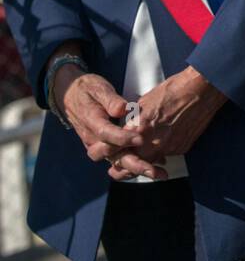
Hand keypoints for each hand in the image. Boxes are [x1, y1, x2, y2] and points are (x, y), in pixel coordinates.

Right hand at [54, 65, 163, 179]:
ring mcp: (98, 146)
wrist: (71, 96)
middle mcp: (93, 139)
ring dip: (137, 168)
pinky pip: (120, 160)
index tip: (140, 139)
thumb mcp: (98, 88)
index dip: (123, 138)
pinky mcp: (105, 149)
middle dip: (133, 164)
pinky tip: (156, 164)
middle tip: (152, 170)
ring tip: (158, 172)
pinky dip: (136, 165)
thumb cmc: (87, 90)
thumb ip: (111, 100)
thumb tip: (123, 109)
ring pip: (117, 162)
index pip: (106, 133)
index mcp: (91, 122)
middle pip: (112, 156)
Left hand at [110, 67, 227, 178]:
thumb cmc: (173, 91)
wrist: (200, 91)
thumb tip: (128, 127)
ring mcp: (169, 148)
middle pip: (133, 164)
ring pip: (150, 162)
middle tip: (118, 168)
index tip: (109, 153)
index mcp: (140, 129)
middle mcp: (153, 143)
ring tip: (140, 158)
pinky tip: (163, 141)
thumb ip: (134, 120)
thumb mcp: (144, 102)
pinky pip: (167, 155)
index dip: (111, 153)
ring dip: (144, 162)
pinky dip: (162, 152)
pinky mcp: (181, 148)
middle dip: (124, 166)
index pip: (118, 150)